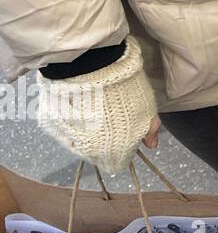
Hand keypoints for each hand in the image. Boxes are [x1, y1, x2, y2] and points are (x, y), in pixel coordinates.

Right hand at [37, 38, 158, 172]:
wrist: (91, 68)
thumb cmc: (125, 90)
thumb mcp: (148, 109)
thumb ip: (149, 131)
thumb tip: (151, 145)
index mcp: (114, 152)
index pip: (117, 164)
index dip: (124, 150)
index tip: (126, 135)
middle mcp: (88, 152)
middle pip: (97, 156)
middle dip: (105, 142)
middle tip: (110, 119)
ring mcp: (66, 138)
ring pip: (79, 143)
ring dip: (86, 133)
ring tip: (95, 110)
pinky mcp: (50, 124)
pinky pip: (63, 129)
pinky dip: (71, 121)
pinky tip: (80, 106)